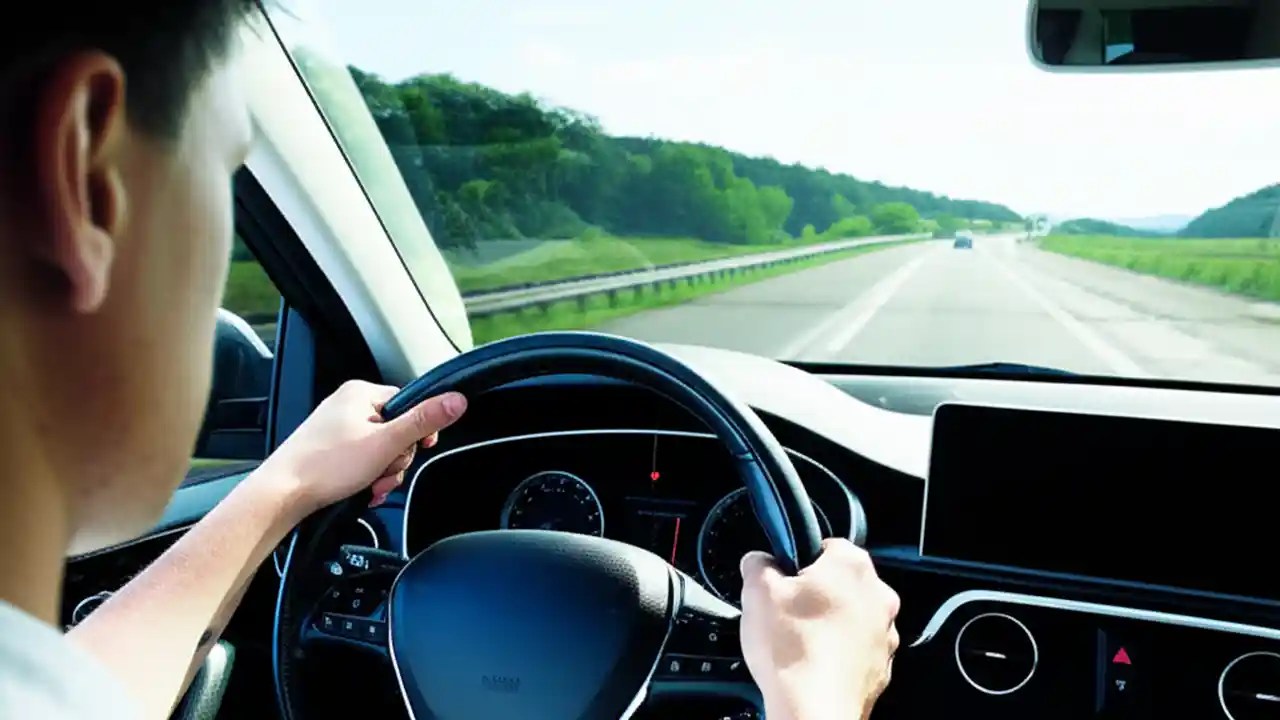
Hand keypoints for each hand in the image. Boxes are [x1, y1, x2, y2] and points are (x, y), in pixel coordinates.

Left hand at [253, 380, 466, 517]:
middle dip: (395, 460)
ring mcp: (337, 429)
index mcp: (360, 394)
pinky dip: (367, 477)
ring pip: (381, 450)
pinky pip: (363, 460)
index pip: (409, 404)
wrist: (282, 495)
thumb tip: (456, 400)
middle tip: (381, 473)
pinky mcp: (330, 450)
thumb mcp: (385, 443)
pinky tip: (361, 489)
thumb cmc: (324, 467)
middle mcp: (348, 407)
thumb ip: (423, 421)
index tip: (415, 450)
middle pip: (397, 430)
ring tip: (368, 485)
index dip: (417, 432)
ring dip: (383, 473)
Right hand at [739, 538, 899, 719]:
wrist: (814, 711)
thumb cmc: (793, 652)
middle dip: (814, 595)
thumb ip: (758, 564)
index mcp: (851, 566)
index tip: (783, 580)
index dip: (797, 563)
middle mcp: (877, 595)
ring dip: (828, 624)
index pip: (824, 546)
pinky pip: (855, 649)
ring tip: (798, 642)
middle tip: (786, 613)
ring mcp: (884, 633)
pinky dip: (837, 653)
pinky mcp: (881, 665)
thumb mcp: (757, 592)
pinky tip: (813, 663)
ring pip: (849, 617)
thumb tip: (758, 561)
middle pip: (839, 583)